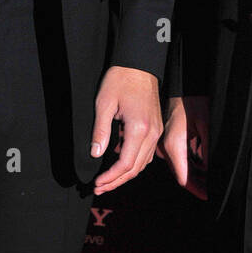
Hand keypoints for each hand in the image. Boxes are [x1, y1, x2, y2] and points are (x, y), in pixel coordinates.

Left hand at [91, 66, 161, 194]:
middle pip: (136, 167)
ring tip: (107, 181)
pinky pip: (147, 152)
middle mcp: (152, 133)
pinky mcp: (156, 127)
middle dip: (117, 181)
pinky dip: (134, 162)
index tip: (97, 183)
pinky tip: (120, 164)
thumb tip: (95, 154)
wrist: (139, 64)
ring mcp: (156, 131)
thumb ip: (101, 131)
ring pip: (143, 162)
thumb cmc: (120, 80)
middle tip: (99, 188)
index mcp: (139, 128)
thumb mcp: (104, 103)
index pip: (126, 163)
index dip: (111, 177)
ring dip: (126, 174)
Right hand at [157, 95, 208, 199]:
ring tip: (210, 181)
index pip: (184, 178)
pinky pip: (177, 159)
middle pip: (181, 175)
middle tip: (212, 191)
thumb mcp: (206, 125)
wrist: (181, 84)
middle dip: (197, 184)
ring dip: (193, 175)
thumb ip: (207, 150)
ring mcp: (164, 145)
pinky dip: (189, 165)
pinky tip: (202, 167)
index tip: (209, 197)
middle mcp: (165, 148)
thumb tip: (209, 171)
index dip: (197, 189)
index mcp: (174, 145)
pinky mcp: (166, 140)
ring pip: (179, 168)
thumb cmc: (193, 101)